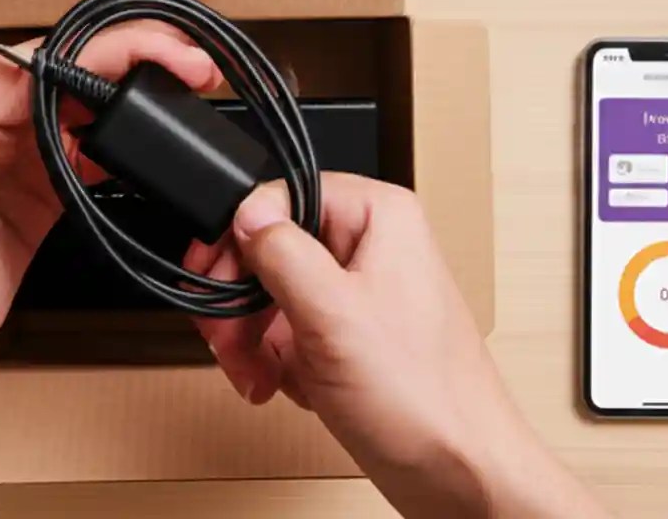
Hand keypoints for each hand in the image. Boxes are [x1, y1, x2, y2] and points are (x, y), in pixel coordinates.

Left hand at [0, 23, 221, 391]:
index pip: (43, 60)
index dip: (109, 48)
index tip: (160, 49)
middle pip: (75, 78)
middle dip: (137, 67)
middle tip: (196, 70)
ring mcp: (14, 164)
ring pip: (86, 116)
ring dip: (135, 106)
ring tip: (187, 102)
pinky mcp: (34, 200)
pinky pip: (86, 164)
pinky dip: (122, 156)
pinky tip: (152, 155)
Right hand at [188, 173, 605, 516]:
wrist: (457, 473)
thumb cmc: (424, 397)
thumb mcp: (333, 313)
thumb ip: (282, 252)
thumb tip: (245, 212)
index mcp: (378, 218)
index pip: (282, 195)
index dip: (238, 236)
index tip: (211, 274)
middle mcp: (368, 249)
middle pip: (268, 248)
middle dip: (239, 301)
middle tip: (226, 336)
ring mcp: (355, 295)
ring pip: (269, 294)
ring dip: (248, 338)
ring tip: (252, 372)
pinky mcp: (345, 337)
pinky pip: (284, 332)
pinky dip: (270, 361)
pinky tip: (278, 385)